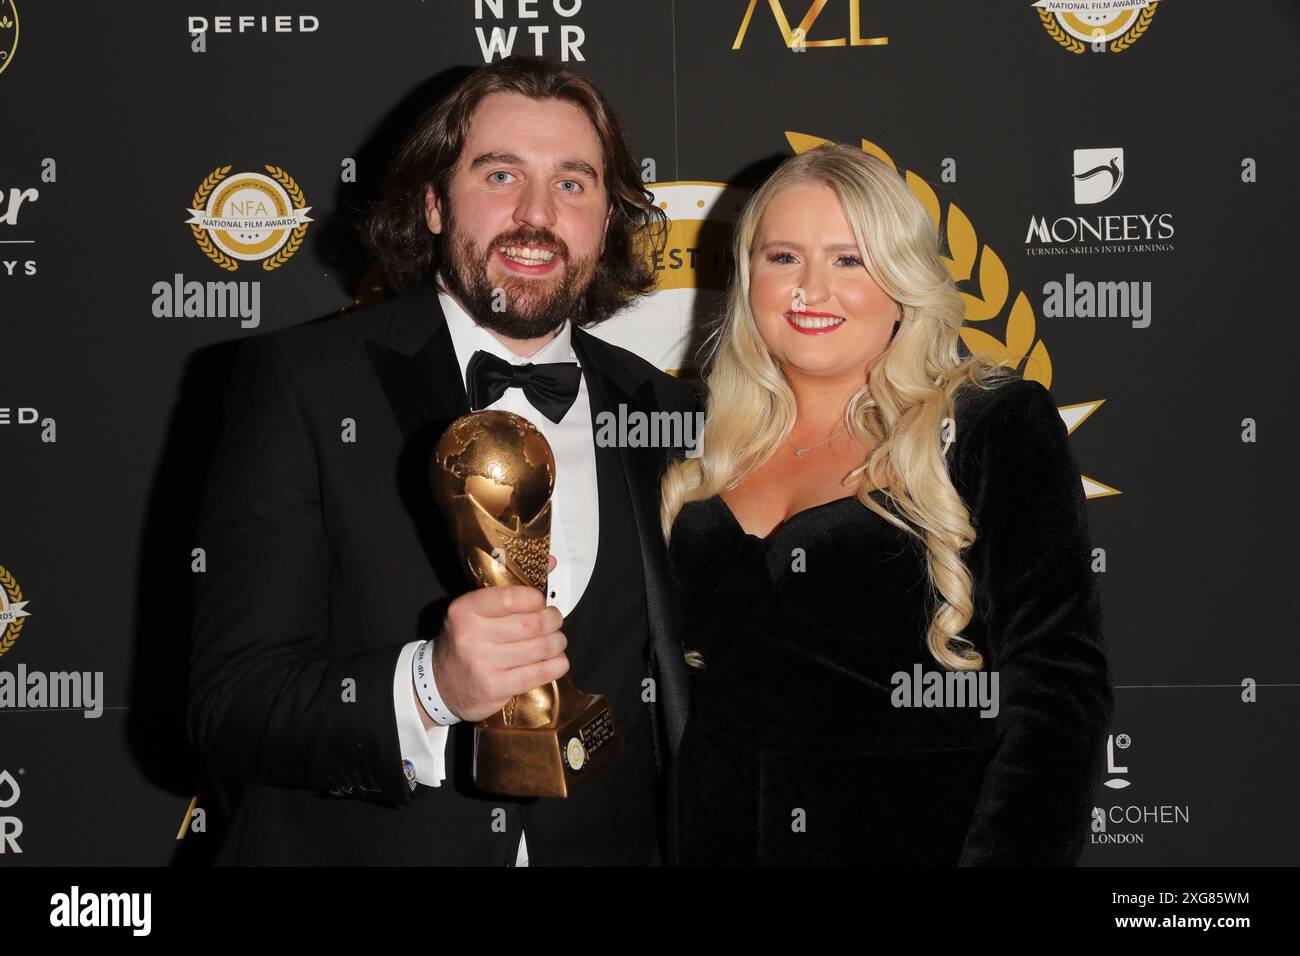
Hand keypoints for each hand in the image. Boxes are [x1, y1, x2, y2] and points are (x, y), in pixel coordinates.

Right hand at [428, 555, 566, 721]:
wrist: (440, 683)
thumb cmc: (465, 641)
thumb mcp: (475, 611)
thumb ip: (510, 588)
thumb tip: (550, 562)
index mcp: (465, 610)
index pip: (510, 597)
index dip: (535, 598)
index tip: (541, 602)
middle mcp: (471, 636)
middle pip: (531, 625)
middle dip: (553, 621)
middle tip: (554, 620)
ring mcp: (482, 664)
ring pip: (539, 649)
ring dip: (557, 643)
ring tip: (556, 641)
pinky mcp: (495, 688)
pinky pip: (538, 674)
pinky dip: (556, 665)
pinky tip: (556, 661)